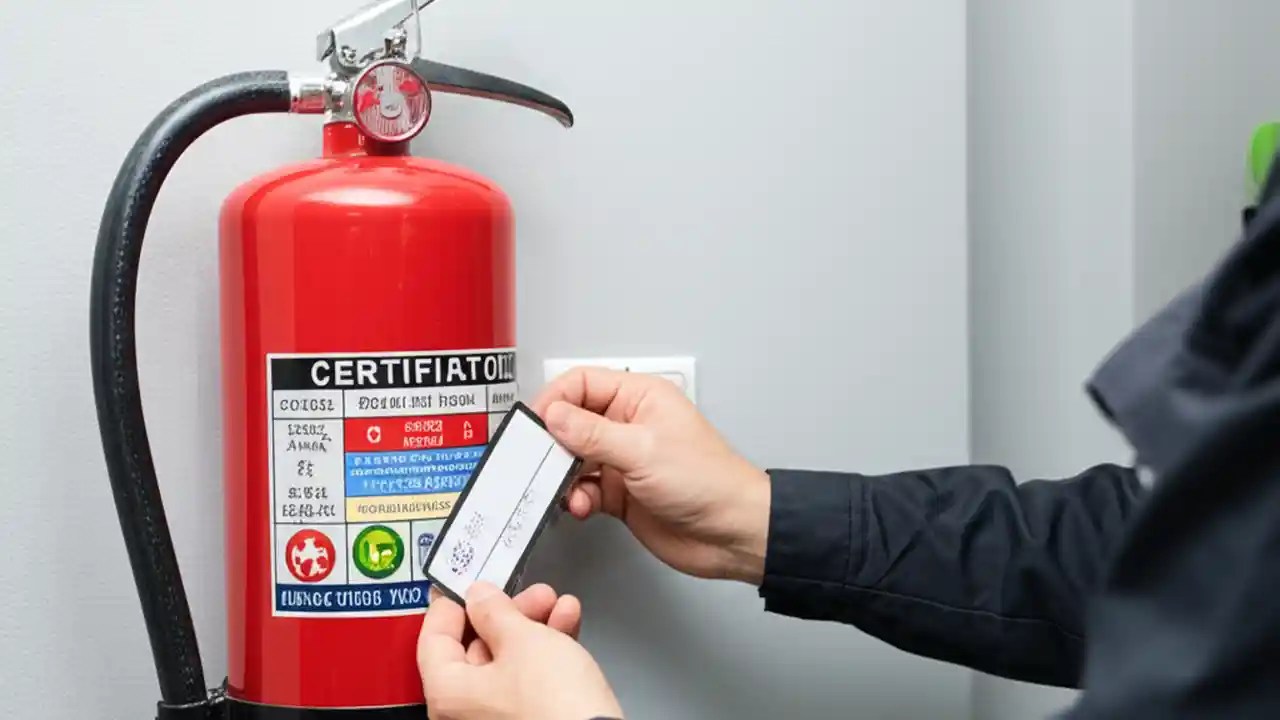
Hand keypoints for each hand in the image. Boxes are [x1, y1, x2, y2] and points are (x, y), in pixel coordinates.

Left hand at [418, 582, 622, 719]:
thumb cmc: (553, 701)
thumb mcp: (522, 639)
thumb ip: (495, 611)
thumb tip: (478, 597)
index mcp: (447, 692)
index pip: (434, 637)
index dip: (453, 603)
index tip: (469, 580)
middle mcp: (463, 712)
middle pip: (476, 647)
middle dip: (510, 613)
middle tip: (533, 592)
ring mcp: (496, 719)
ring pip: (508, 660)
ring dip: (535, 626)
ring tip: (559, 603)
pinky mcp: (528, 719)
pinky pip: (528, 679)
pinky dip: (547, 651)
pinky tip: (568, 623)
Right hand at [530, 366, 769, 584]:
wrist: (731, 533)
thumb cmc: (708, 482)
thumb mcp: (642, 450)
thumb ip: (591, 433)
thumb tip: (553, 415)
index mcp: (640, 398)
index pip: (582, 383)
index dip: (554, 400)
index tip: (534, 424)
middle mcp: (628, 425)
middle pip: (572, 421)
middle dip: (552, 443)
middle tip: (537, 461)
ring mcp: (623, 460)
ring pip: (573, 459)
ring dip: (563, 476)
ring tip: (564, 489)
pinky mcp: (619, 493)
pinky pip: (583, 490)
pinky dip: (576, 499)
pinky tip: (582, 507)